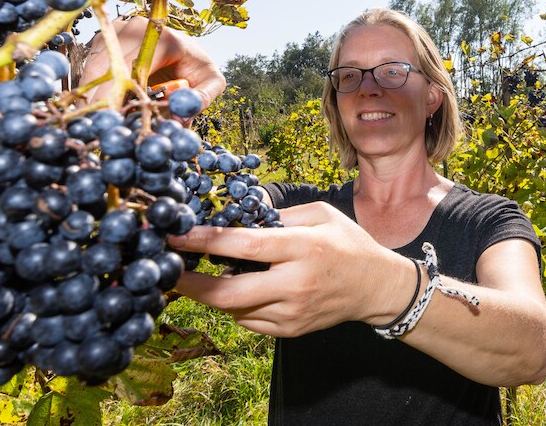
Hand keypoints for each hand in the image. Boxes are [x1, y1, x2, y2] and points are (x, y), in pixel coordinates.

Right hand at [81, 16, 225, 109]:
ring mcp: (121, 29)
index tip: (114, 115)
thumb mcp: (212, 82)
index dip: (123, 92)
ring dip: (91, 90)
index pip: (137, 65)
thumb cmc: (196, 67)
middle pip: (112, 64)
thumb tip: (179, 118)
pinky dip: (90, 82)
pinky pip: (92, 61)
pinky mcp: (107, 36)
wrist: (185, 49)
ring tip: (92, 115)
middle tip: (99, 122)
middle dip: (102, 95)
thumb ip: (203, 98)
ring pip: (97, 63)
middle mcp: (140, 28)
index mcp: (167, 39)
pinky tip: (93, 101)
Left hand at [169, 202, 412, 336]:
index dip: (204, 242)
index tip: (175, 236)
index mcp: (302, 249)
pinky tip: (239, 289)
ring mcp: (291, 313)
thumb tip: (239, 216)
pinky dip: (236, 305)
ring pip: (234, 310)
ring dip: (213, 293)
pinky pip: (248, 321)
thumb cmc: (349, 244)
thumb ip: (281, 215)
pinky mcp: (290, 330)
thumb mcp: (321, 214)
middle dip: (190, 284)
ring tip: (203, 274)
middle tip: (167, 271)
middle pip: (228, 294)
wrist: (377, 289)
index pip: (244, 246)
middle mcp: (295, 284)